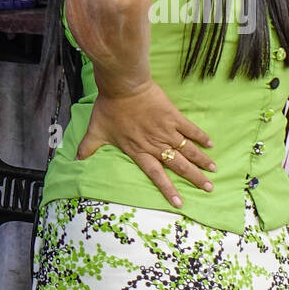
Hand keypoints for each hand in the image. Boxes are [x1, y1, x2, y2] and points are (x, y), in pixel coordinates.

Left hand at [75, 81, 215, 207]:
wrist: (122, 86)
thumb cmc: (109, 108)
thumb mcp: (96, 130)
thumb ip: (88, 147)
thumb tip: (74, 160)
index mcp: (139, 150)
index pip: (156, 175)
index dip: (168, 190)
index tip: (180, 203)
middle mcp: (155, 144)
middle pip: (178, 165)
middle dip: (195, 178)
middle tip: (209, 188)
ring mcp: (166, 130)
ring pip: (187, 149)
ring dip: (201, 160)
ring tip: (214, 170)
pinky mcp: (172, 116)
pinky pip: (189, 128)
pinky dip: (200, 136)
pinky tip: (210, 144)